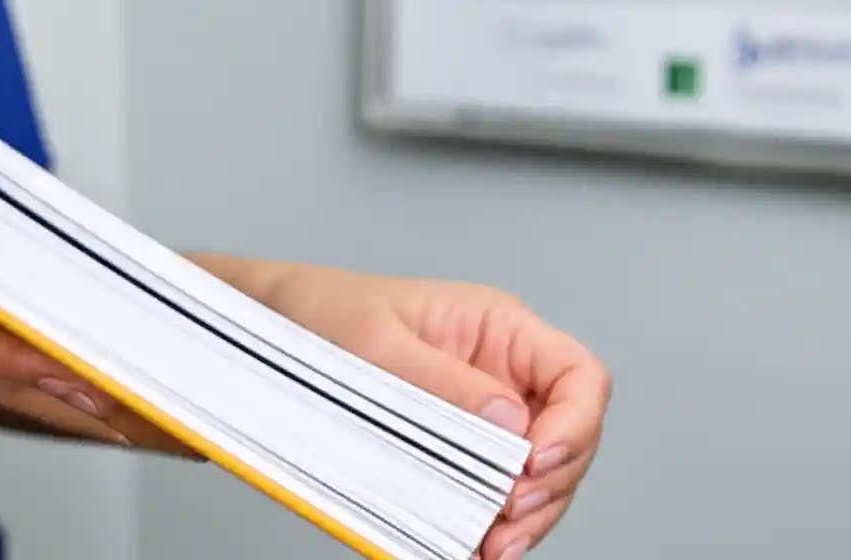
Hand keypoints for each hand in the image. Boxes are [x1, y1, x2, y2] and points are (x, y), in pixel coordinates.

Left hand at [193, 255, 611, 559]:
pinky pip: (491, 496)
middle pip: (569, 439)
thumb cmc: (323, 314)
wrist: (272, 332)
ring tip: (490, 550)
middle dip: (550, 487)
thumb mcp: (376, 342)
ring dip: (526, 519)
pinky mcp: (455, 456)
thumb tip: (512, 423)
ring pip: (538, 479)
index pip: (578, 376)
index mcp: (498, 330)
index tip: (536, 464)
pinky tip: (472, 549)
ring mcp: (483, 418)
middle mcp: (503, 374)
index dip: (576, 424)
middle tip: (506, 523)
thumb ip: (445, 382)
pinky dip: (490, 529)